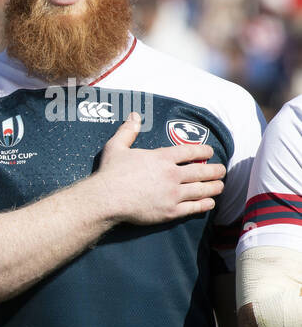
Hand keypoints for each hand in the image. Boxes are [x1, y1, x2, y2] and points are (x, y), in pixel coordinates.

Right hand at [94, 112, 224, 225]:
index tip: (210, 151)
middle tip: (221, 170)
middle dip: (215, 170)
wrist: (106, 199)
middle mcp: (172, 174)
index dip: (204, 150)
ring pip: (202, 189)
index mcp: (162, 157)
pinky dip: (204, 204)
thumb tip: (134, 115)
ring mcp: (173, 194)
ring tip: (220, 186)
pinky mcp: (170, 211)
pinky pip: (193, 207)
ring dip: (214, 187)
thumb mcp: (116, 147)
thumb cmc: (110, 173)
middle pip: (202, 171)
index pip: (191, 151)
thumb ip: (127, 131)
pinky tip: (209, 202)